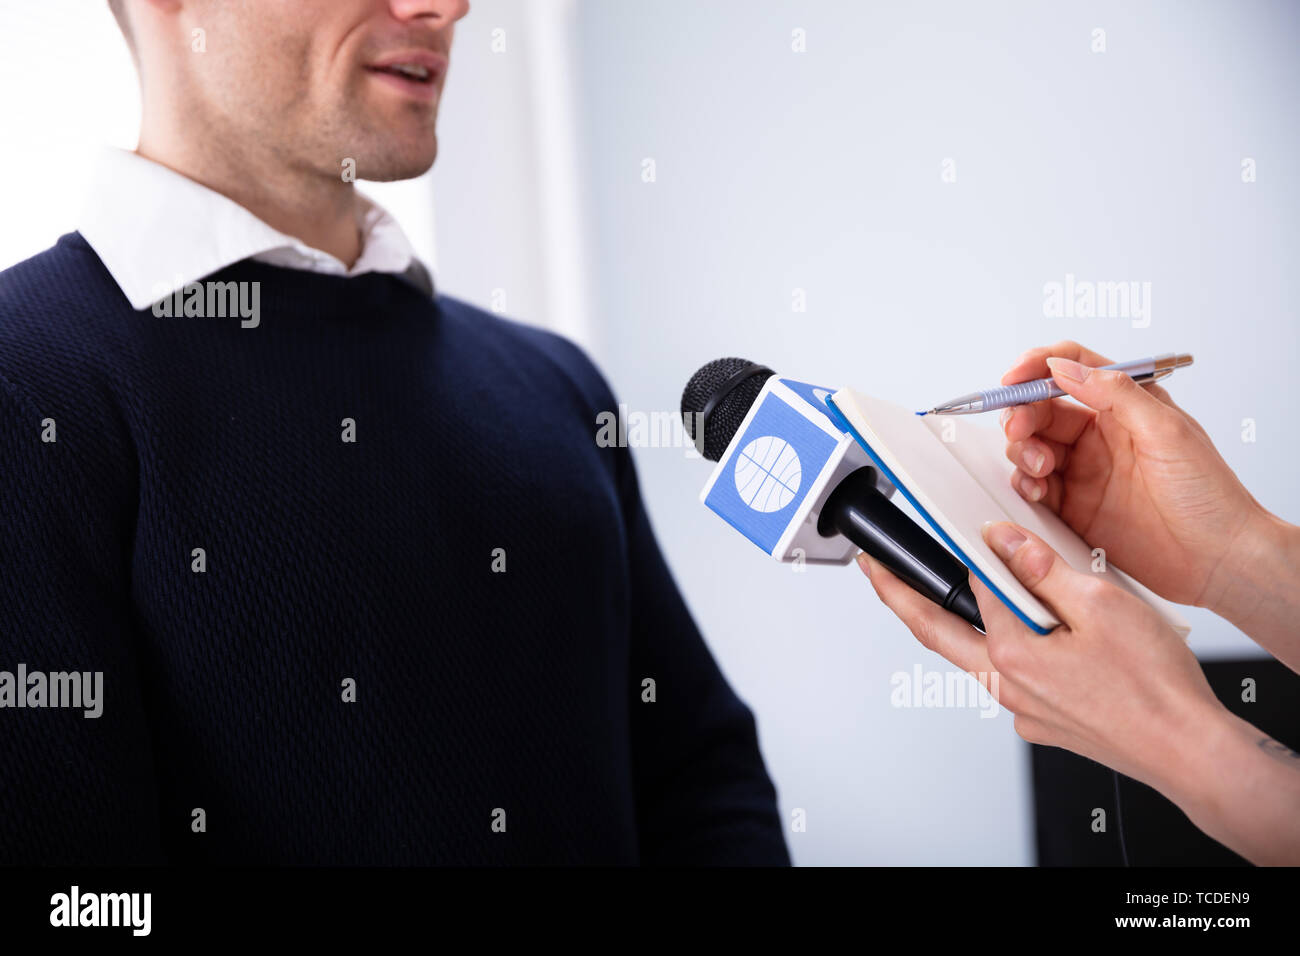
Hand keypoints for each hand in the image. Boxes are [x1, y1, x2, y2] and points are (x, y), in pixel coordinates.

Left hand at [858, 521, 1299, 865]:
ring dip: (962, 623)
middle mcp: (1008, 687)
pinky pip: (1014, 676)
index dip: (963, 552)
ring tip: (955, 590)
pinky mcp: (1044, 721)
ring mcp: (1023, 709)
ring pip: (978, 654)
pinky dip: (1011, 648)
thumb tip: (1003, 542)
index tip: (942, 529)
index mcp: (1012, 655)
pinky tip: (1037, 631)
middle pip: (937, 633)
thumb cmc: (1155, 689)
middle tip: (874, 572)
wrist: (1189, 750)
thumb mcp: (1102, 605)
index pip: (970, 589)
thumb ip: (1045, 570)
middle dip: (900, 598)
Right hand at [1000, 341, 1269, 613]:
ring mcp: (1084, 470)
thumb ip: (1115, 394)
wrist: (1218, 559)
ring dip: (1021, 450)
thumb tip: (1065, 367)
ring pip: (1030, 445)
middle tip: (1018, 430)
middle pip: (1041, 408)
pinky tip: (1036, 489)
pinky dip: (1024, 484)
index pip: (1071, 369)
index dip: (1037, 367)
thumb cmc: (1208, 494)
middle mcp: (1099, 434)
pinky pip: (1033, 486)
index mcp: (1124, 406)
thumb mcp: (1167, 430)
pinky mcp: (1073, 507)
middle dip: (1021, 414)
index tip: (1014, 379)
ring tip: (1039, 467)